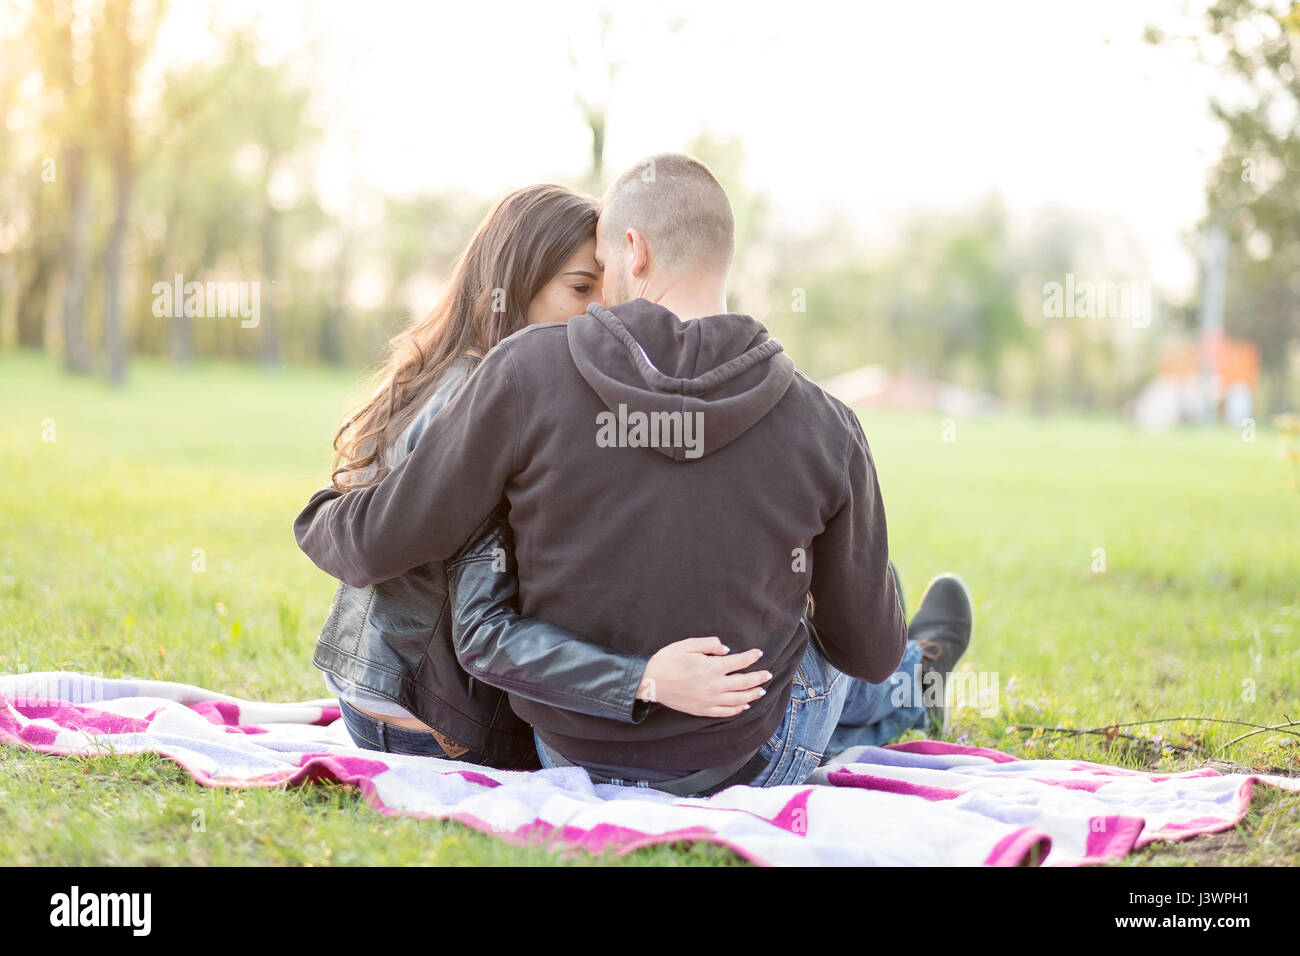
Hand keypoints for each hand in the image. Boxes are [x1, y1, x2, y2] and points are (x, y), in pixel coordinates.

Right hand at [638, 637, 772, 717]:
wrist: (651, 681)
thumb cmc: (668, 660)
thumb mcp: (687, 644)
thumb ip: (709, 644)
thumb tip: (727, 649)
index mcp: (711, 667)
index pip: (739, 662)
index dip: (752, 657)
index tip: (759, 653)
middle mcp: (714, 685)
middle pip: (743, 682)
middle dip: (758, 678)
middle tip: (768, 675)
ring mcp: (709, 700)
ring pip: (738, 699)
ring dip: (752, 694)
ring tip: (761, 690)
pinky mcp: (702, 710)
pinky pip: (725, 712)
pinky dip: (737, 709)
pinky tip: (743, 705)